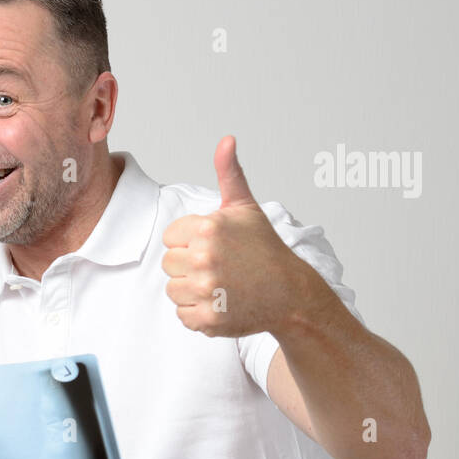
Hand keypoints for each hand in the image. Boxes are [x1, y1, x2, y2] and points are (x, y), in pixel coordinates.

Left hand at [160, 135, 308, 337]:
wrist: (290, 294)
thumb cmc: (265, 250)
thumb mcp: (246, 208)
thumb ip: (229, 173)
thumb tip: (227, 140)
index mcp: (208, 229)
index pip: (171, 237)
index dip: (190, 242)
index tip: (215, 247)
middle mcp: (204, 258)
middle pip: (168, 263)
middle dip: (189, 265)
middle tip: (220, 268)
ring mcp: (206, 290)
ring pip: (172, 289)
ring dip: (191, 290)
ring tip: (220, 285)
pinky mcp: (208, 319)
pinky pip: (182, 315)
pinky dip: (198, 314)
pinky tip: (221, 303)